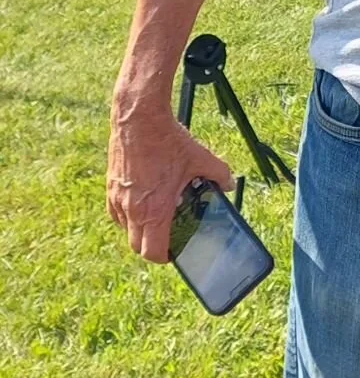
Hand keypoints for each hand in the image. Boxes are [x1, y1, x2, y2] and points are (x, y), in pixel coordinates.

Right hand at [107, 104, 234, 262]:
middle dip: (153, 245)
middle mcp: (132, 211)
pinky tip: (144, 199)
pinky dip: (129, 215)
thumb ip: (219, 174)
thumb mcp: (201, 158)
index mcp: (154, 210)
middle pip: (137, 246)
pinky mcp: (110, 188)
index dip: (164, 256)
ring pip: (126, 230)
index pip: (152, 251)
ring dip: (140, 229)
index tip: (174, 250)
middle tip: (168, 234)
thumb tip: (230, 185)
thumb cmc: (169, 141)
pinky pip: (117, 213)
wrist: (138, 120)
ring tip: (158, 214)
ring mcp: (118, 200)